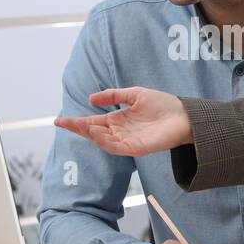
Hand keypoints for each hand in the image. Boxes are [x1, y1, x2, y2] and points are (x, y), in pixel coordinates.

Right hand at [54, 87, 191, 156]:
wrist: (184, 115)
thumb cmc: (162, 104)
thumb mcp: (134, 94)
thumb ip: (114, 95)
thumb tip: (91, 98)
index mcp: (118, 120)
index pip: (92, 122)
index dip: (76, 123)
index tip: (59, 120)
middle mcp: (120, 132)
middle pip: (94, 133)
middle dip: (78, 129)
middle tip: (63, 123)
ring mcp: (127, 141)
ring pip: (103, 141)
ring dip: (91, 134)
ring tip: (83, 125)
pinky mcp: (137, 148)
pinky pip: (117, 147)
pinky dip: (105, 141)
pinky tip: (97, 131)